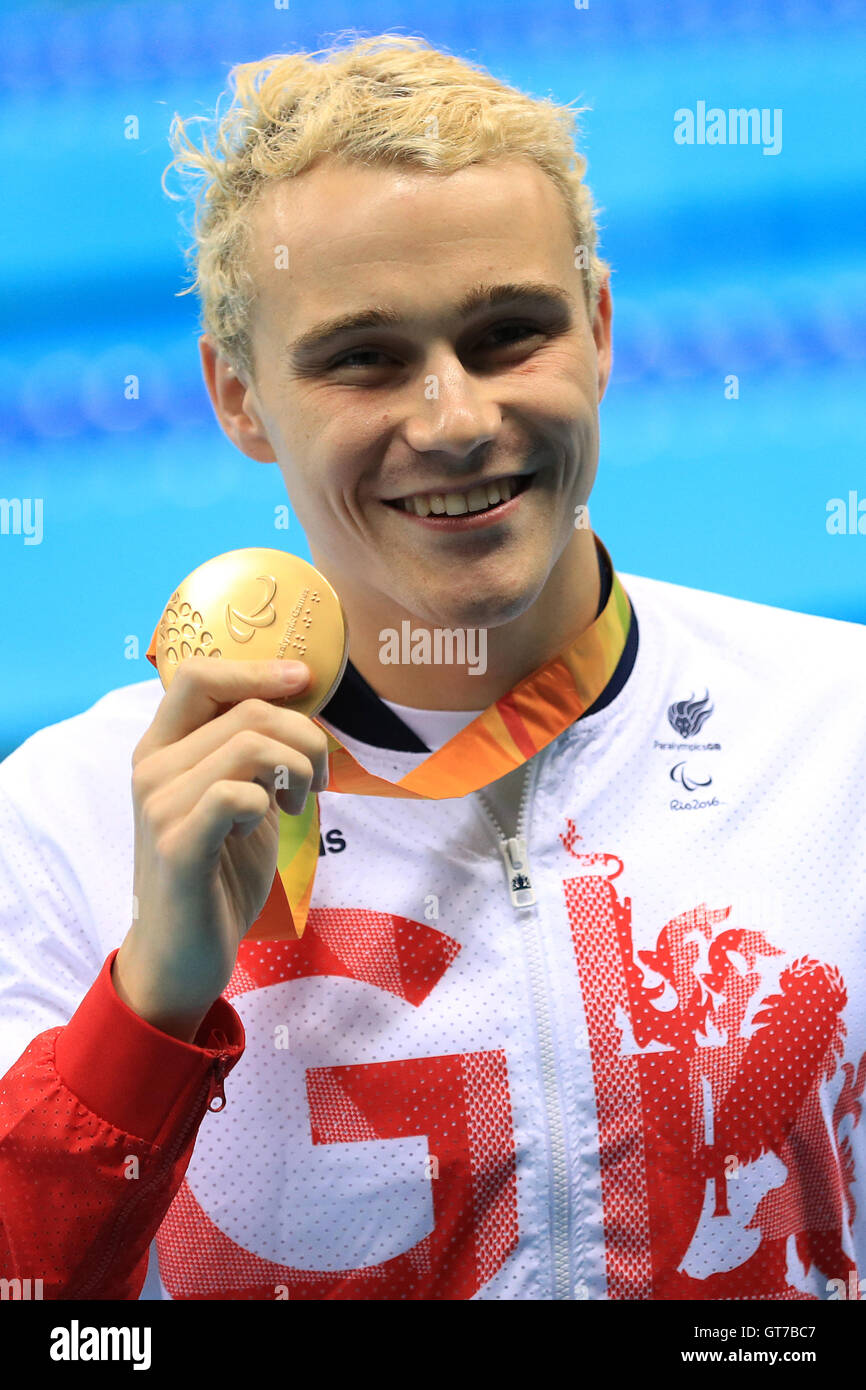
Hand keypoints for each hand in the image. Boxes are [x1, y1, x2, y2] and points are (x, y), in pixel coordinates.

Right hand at [113, 657, 328, 1040]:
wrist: (184, 954)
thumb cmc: (219, 873)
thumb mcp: (243, 799)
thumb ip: (255, 753)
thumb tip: (302, 703)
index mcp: (162, 747)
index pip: (198, 674)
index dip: (257, 669)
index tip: (304, 680)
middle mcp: (152, 767)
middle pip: (246, 710)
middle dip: (305, 735)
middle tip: (320, 778)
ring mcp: (159, 805)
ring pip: (250, 746)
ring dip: (297, 771)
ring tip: (298, 805)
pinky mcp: (177, 845)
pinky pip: (237, 794)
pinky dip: (267, 804)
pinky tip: (263, 827)